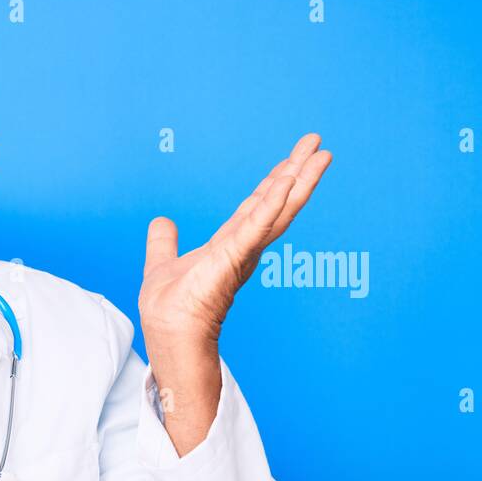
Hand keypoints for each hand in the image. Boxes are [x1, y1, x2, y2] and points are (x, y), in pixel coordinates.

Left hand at [138, 134, 331, 454]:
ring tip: (319, 153)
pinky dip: (272, 203)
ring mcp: (240, 253)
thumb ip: (164, 243)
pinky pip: (255, 226)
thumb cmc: (170, 311)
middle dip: (297, 173)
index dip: (274, 183)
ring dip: (297, 180)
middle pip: (275, 204)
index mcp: (229, 246)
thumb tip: (162, 222)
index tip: (293, 158)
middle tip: (319, 144)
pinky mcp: (231, 259)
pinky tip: (288, 180)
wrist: (168, 336)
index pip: (256, 208)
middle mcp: (242, 248)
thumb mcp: (163, 264)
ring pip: (276, 210)